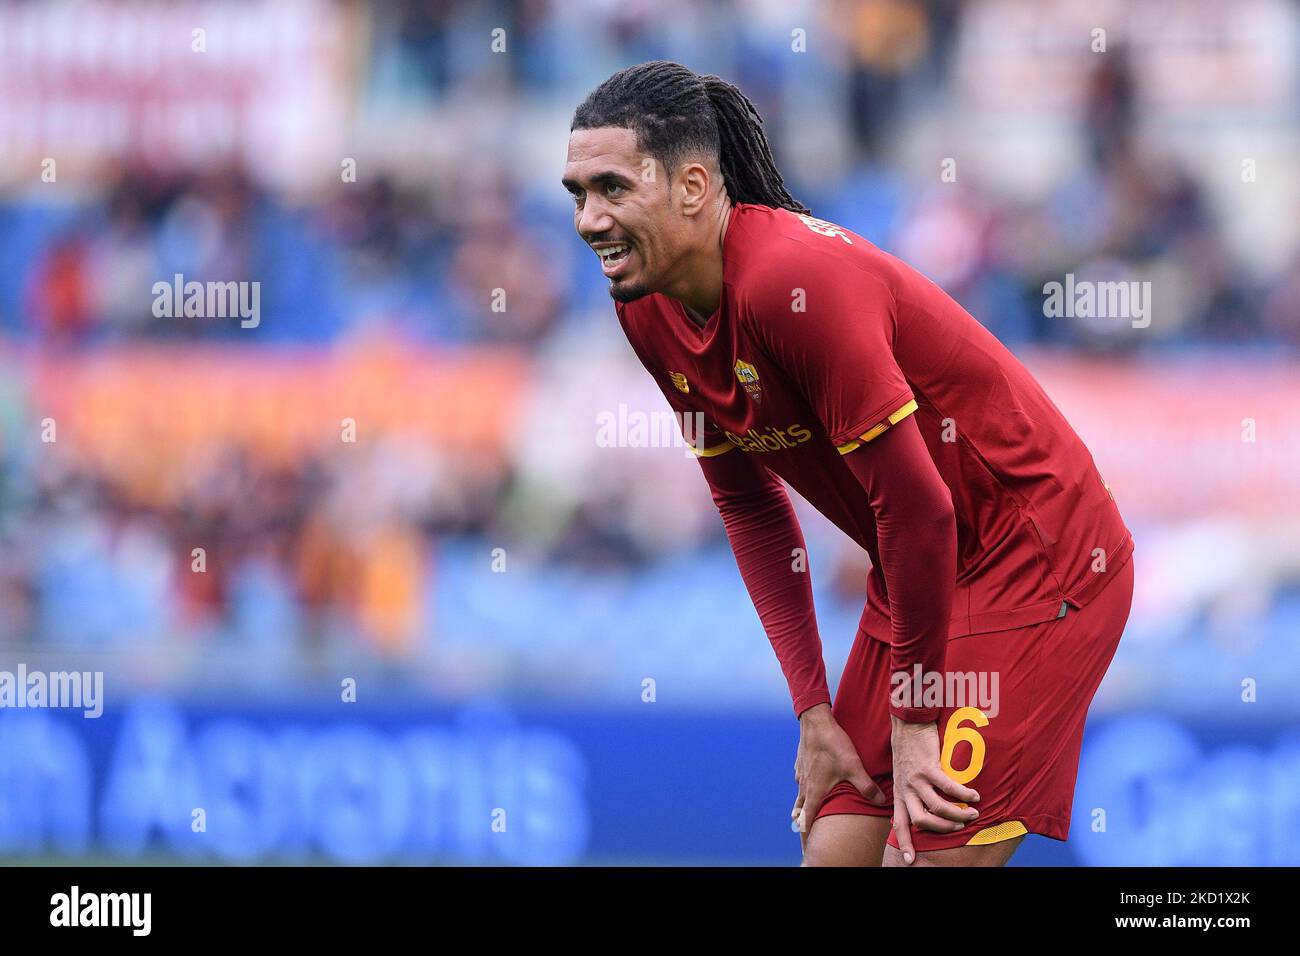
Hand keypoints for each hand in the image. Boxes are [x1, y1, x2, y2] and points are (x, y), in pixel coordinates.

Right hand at [791, 703, 886, 849]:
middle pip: (799, 809)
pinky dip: (804, 787)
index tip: (806, 845)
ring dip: (802, 804)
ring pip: (799, 794)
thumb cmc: (833, 745)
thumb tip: (880, 801)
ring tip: (808, 810)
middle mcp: (804, 785)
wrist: (815, 721)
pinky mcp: (800, 762)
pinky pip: (800, 780)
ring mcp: (800, 773)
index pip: (806, 819)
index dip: (806, 834)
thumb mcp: (853, 766)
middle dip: (803, 821)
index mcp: (815, 791)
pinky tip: (811, 782)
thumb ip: (866, 786)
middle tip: (806, 832)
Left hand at [889, 715, 979, 863]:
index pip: (899, 823)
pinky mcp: (928, 766)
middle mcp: (906, 788)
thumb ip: (911, 790)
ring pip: (937, 807)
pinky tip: (975, 795)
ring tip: (973, 814)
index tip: (910, 861)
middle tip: (959, 828)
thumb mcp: (903, 773)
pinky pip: (949, 787)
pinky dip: (964, 794)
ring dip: (958, 814)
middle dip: (942, 829)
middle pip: (921, 821)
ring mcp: (916, 778)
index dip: (905, 843)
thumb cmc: (909, 748)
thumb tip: (925, 807)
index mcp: (900, 793)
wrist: (907, 722)